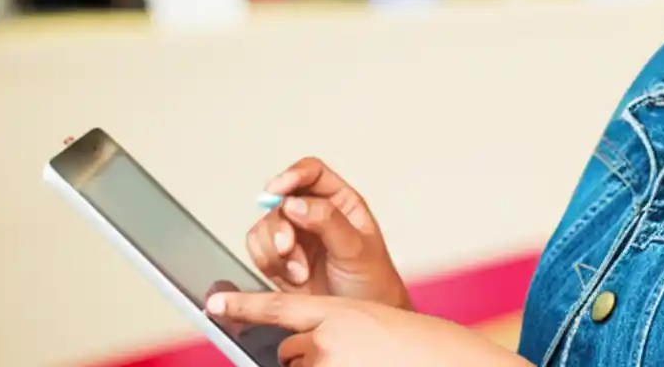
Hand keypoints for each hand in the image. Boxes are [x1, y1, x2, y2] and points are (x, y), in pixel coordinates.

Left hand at [207, 291, 530, 366]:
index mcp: (339, 312)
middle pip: (290, 349)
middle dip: (307, 356)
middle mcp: (327, 339)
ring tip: (360, 363)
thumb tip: (304, 345)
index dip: (242, 305)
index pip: (276, 306)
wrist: (451, 361)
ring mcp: (327, 366)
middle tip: (347, 358)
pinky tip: (360, 366)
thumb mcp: (376, 326)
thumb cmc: (420, 348)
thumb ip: (338, 329)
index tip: (213, 303)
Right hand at [247, 158, 409, 309]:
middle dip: (281, 226)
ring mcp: (296, 236)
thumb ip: (327, 221)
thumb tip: (295, 203)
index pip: (311, 173)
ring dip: (276, 251)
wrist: (359, 326)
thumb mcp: (356, 249)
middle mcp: (315, 214)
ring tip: (299, 272)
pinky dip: (268, 264)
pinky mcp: (281, 259)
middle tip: (289, 247)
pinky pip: (258, 250)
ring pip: (265, 226)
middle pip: (281, 201)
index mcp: (340, 202)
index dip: (292, 175)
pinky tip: (292, 279)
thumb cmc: (372, 284)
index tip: (277, 189)